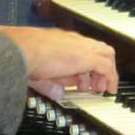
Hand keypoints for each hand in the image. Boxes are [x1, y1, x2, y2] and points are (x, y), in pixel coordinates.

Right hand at [2, 27, 117, 100]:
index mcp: (61, 40)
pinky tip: (109, 89)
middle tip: (97, 83)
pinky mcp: (86, 57)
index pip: (81, 51)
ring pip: (106, 54)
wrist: (23, 50)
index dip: (84, 68)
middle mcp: (73, 40)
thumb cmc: (24, 57)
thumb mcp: (40, 72)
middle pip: (98, 48)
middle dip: (100, 66)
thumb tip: (58, 93)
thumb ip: (51, 83)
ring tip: (104, 88)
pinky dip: (110, 78)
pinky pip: (106, 67)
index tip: (82, 81)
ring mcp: (81, 47)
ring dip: (107, 72)